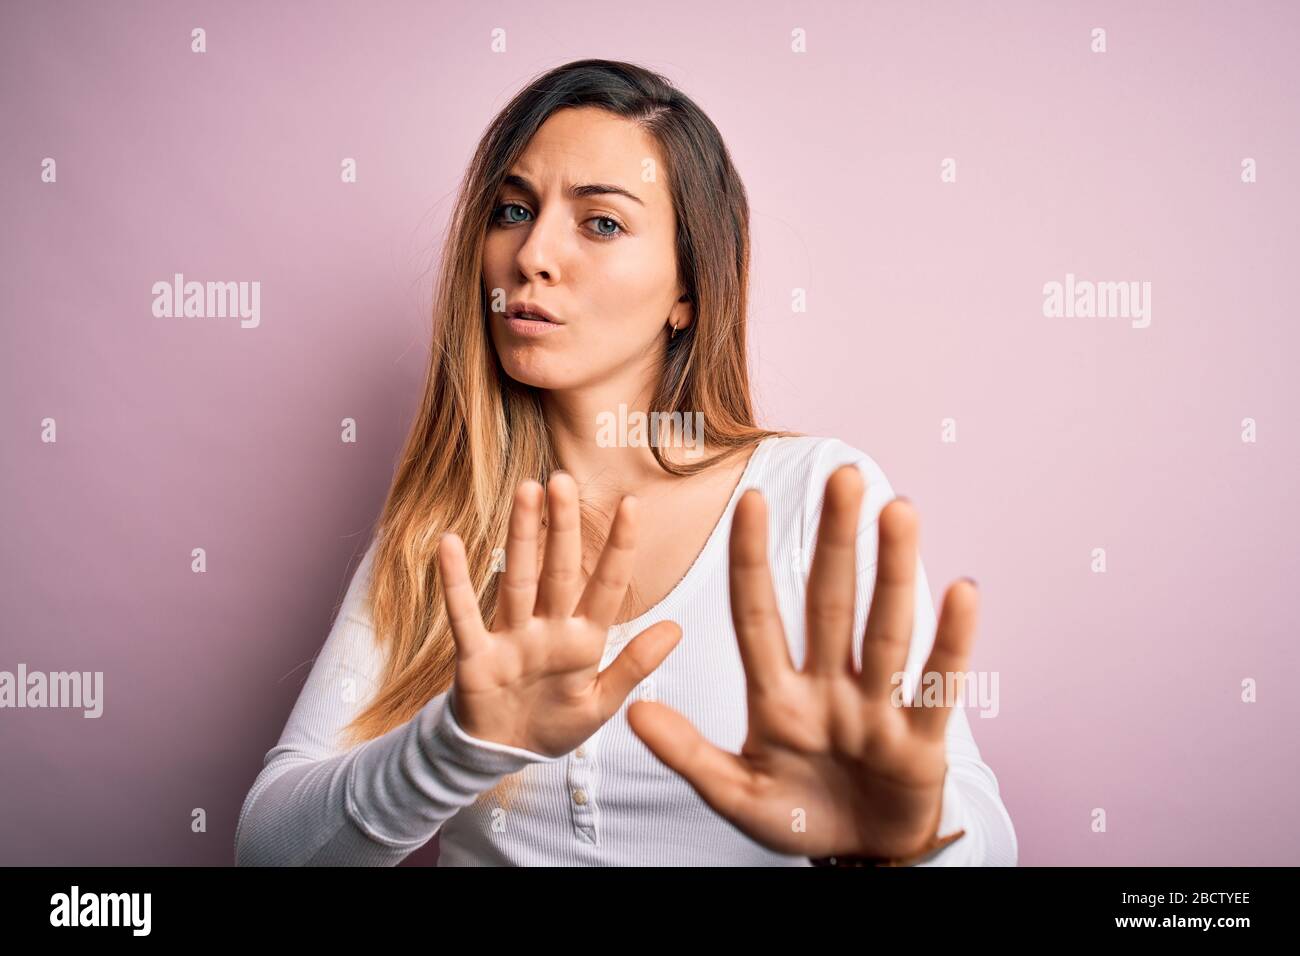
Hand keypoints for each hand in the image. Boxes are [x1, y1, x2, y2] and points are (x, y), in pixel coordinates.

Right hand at [438, 472, 681, 757]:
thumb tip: (677, 628)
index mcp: (583, 640)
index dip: (619, 547)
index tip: (633, 504)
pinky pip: (465, 616)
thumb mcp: (602, 703)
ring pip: (517, 580)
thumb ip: (635, 666)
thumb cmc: (553, 723)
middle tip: (564, 479)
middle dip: (562, 527)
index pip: (606, 585)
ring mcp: (511, 638)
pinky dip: (456, 582)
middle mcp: (548, 629)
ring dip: (521, 538)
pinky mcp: (476, 657)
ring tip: (526, 492)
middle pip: (558, 570)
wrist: (504, 755)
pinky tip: (450, 544)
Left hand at [627, 464, 977, 859]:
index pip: (758, 616)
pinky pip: (936, 687)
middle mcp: (828, 689)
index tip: (749, 498)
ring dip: (892, 572)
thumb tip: (635, 713)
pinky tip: (962, 591)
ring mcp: (876, 710)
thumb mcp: (735, 794)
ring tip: (898, 511)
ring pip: (885, 631)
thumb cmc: (798, 816)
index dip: (752, 559)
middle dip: (834, 542)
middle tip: (842, 475)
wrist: (860, 858)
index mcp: (777, 699)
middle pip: (830, 605)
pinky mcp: (920, 741)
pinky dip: (950, 643)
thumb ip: (689, 756)